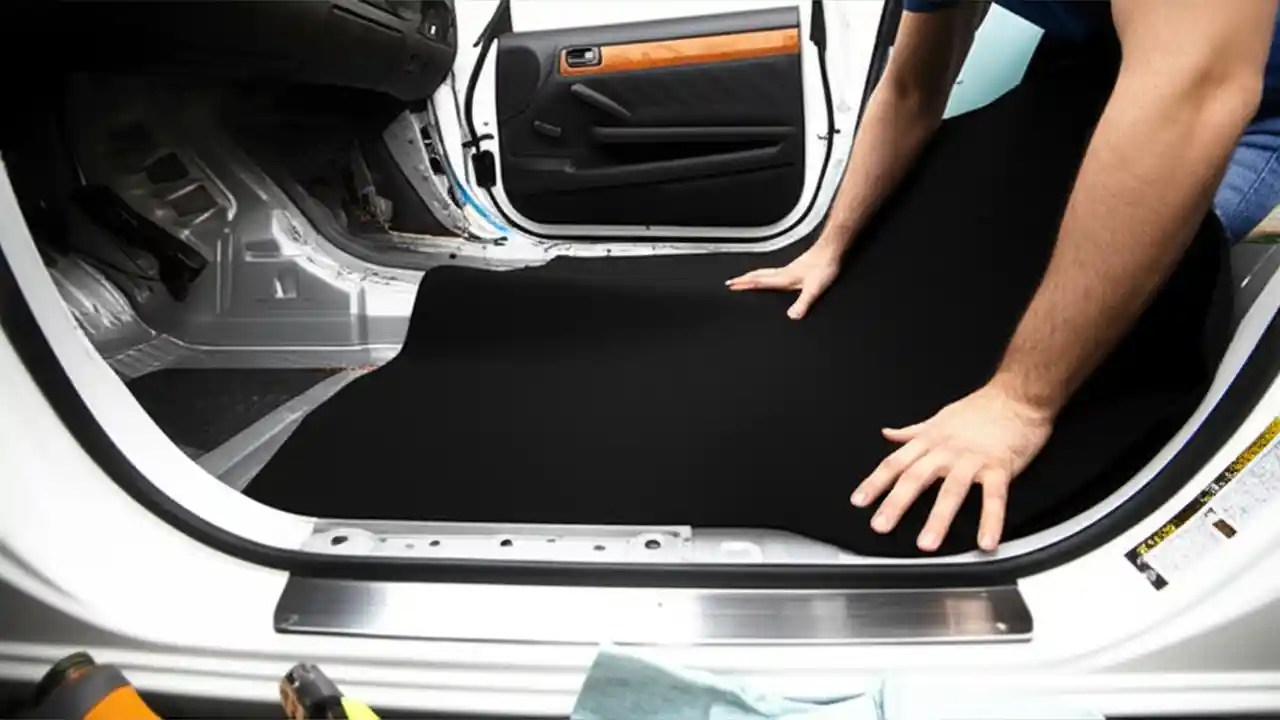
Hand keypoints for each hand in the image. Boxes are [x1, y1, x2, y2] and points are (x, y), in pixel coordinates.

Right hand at [725, 245, 841, 318]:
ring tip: (744, 278)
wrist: (832, 250)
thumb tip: (792, 316)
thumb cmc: (824, 266)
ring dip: (753, 275)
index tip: (731, 285)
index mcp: (784, 278)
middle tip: (731, 282)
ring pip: (765, 272)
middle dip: (743, 279)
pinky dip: (765, 274)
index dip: (744, 284)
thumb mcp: (814, 289)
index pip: (759, 281)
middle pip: (758, 275)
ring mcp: (789, 269)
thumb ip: (803, 303)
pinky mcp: (796, 267)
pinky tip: (771, 276)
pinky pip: (774, 272)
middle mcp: (784, 272)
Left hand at [850, 381, 1055, 551]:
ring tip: (926, 544)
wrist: (1017, 396)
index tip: (859, 501)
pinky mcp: (1000, 466)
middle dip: (895, 503)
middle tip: (880, 525)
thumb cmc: (980, 408)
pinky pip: (994, 496)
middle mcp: (947, 450)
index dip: (875, 482)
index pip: (895, 462)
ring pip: (951, 490)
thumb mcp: (939, 418)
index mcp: (930, 440)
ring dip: (938, 519)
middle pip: (915, 477)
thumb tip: (888, 434)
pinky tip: (986, 541)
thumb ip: (912, 432)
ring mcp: (972, 459)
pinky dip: (990, 520)